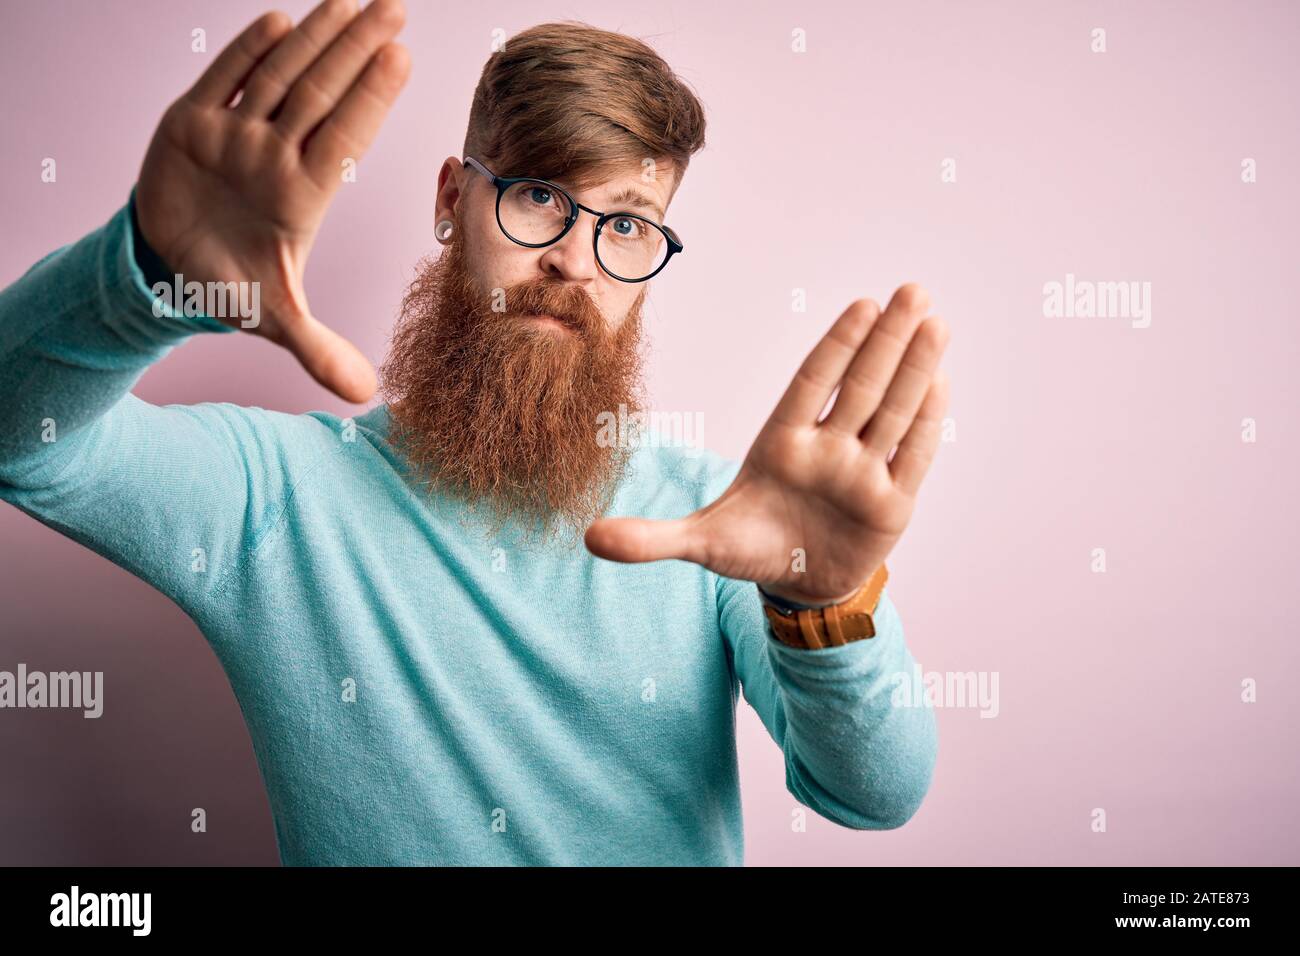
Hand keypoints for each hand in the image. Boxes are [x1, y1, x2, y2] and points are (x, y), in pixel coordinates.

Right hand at [134, 0, 410, 401]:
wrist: (167, 273)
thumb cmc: (229, 289)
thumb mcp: (275, 320)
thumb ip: (319, 350)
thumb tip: (367, 396)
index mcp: (301, 195)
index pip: (343, 137)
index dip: (370, 98)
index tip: (402, 57)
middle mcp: (275, 157)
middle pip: (322, 94)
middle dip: (357, 49)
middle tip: (396, 6)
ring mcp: (235, 137)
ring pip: (280, 78)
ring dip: (314, 39)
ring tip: (349, 2)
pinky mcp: (190, 126)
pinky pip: (221, 81)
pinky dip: (244, 53)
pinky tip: (279, 23)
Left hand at [584, 284, 950, 604]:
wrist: (794, 586)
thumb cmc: (748, 548)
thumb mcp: (699, 544)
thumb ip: (652, 538)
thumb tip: (589, 538)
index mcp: (780, 445)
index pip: (812, 385)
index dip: (839, 346)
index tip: (862, 305)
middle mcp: (825, 450)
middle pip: (861, 386)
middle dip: (887, 340)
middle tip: (912, 290)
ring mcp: (860, 474)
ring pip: (891, 412)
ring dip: (914, 367)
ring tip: (935, 319)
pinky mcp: (890, 505)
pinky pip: (911, 456)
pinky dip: (926, 423)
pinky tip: (941, 379)